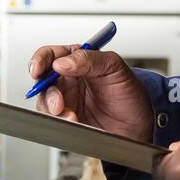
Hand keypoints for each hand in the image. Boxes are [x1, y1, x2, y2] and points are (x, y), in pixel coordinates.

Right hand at [28, 43, 153, 142]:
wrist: (141, 124)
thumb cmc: (130, 93)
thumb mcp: (114, 67)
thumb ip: (89, 59)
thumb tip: (63, 62)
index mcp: (78, 61)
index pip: (51, 55)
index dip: (40, 60)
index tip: (38, 69)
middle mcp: (69, 80)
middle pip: (43, 81)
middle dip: (47, 92)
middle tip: (58, 103)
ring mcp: (67, 101)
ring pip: (44, 102)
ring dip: (53, 110)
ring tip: (70, 116)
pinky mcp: (67, 120)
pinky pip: (53, 120)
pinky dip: (60, 122)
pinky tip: (73, 121)